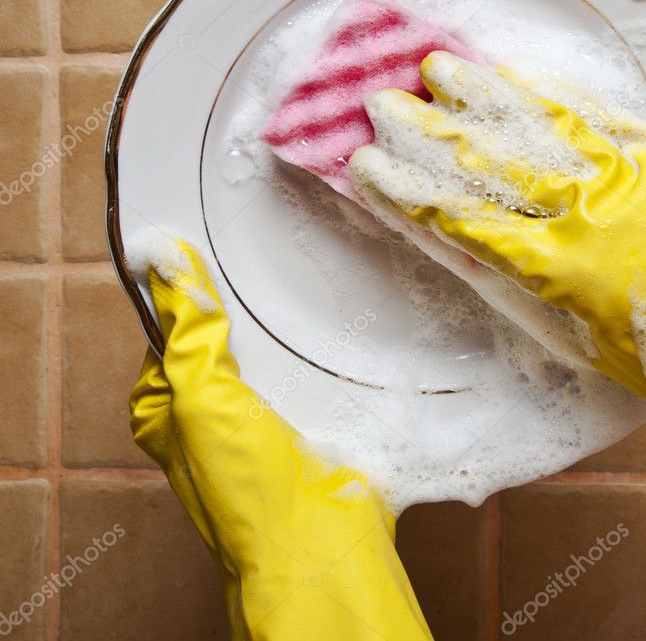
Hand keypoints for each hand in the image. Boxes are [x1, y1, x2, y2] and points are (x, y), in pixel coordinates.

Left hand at [128, 235, 431, 639]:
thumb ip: (185, 332)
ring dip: (288, 329)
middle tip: (271, 257)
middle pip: (225, 339)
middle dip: (245, 307)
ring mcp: (264, 416)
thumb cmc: (244, 483)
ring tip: (309, 281)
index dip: (188, 293)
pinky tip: (338, 325)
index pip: (170, 332)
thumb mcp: (200, 397)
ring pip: (271, 352)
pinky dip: (322, 351)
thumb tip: (165, 262)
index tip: (212, 246)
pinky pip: (312, 371)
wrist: (318, 541)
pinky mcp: (311, 419)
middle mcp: (212, 412)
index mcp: (168, 408)